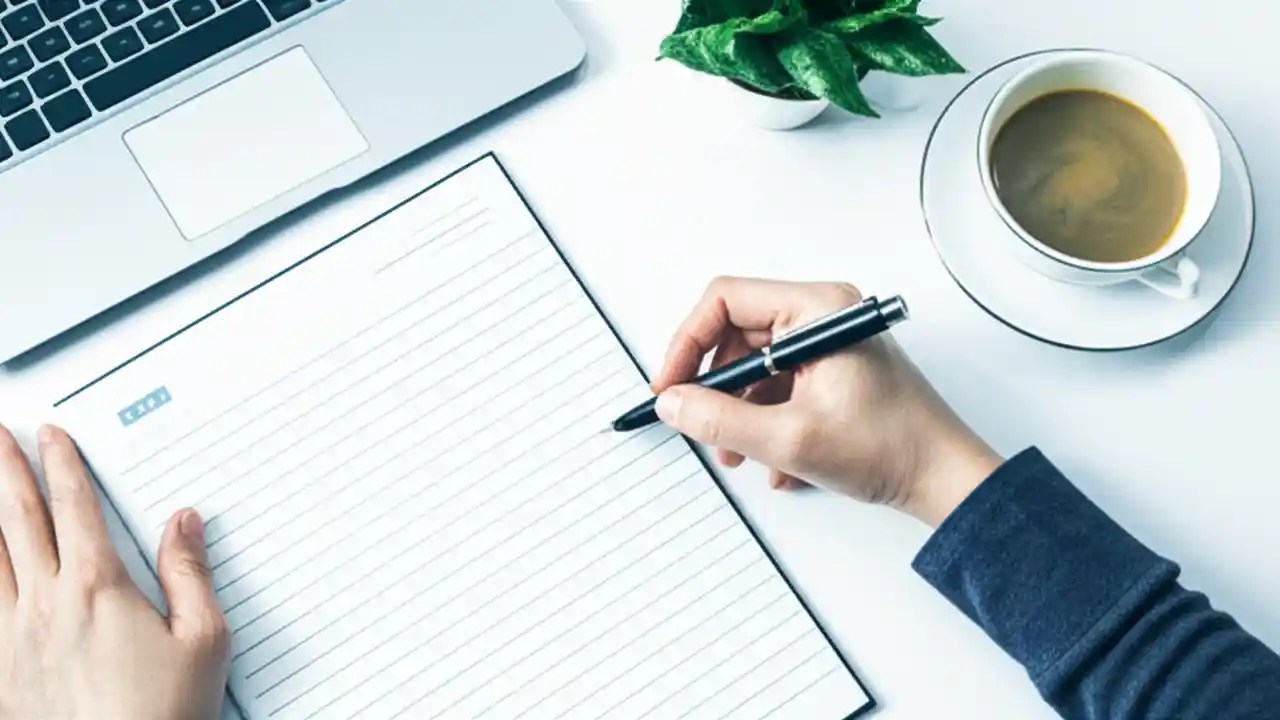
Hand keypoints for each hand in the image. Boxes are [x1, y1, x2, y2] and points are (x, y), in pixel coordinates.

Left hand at [0, 424, 228, 719]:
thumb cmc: (164, 714)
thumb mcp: (203, 639)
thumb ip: (190, 573)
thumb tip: (184, 521)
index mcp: (98, 589)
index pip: (73, 508)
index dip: (62, 465)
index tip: (49, 436)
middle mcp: (45, 605)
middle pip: (17, 520)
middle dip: (5, 470)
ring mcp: (12, 638)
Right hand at [651, 277, 1002, 526]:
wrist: (945, 480)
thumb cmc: (891, 449)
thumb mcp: (789, 439)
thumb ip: (719, 420)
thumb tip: (673, 404)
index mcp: (818, 309)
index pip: (725, 300)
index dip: (687, 343)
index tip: (670, 386)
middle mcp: (824, 315)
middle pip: (737, 334)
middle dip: (715, 387)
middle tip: (698, 424)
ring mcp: (830, 342)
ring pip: (756, 366)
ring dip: (739, 412)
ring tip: (740, 454)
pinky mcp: (835, 370)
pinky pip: (780, 385)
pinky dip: (766, 421)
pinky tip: (776, 462)